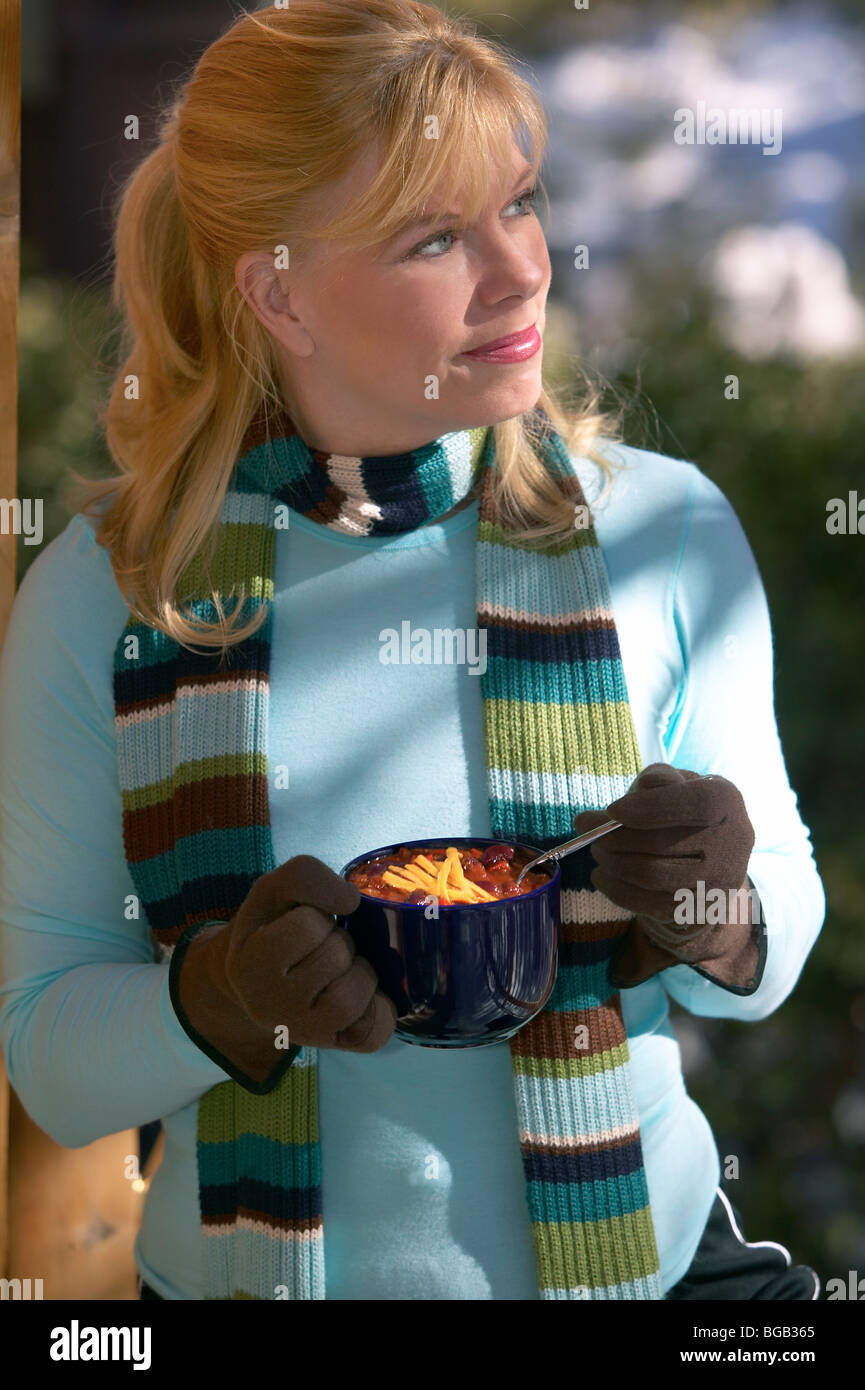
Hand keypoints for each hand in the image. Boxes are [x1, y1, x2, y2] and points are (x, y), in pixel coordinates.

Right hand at [169, 855, 396, 1090]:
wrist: (259, 980)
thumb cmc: (273, 926)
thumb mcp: (274, 890)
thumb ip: (305, 876)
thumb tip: (352, 901)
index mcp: (248, 964)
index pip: (310, 925)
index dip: (316, 914)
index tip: (303, 922)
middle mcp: (268, 1006)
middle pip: (337, 956)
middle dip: (339, 940)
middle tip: (322, 946)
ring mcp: (301, 1031)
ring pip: (353, 997)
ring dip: (360, 972)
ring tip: (341, 969)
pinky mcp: (333, 1046)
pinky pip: (374, 1032)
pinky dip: (380, 1009)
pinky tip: (364, 996)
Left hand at [572, 764, 756, 988]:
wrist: (705, 856)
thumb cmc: (678, 808)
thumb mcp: (672, 783)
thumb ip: (659, 778)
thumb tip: (645, 787)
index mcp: (726, 800)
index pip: (695, 804)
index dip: (651, 808)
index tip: (612, 810)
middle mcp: (734, 841)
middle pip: (663, 844)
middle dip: (613, 837)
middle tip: (586, 829)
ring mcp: (720, 880)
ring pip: (652, 875)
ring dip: (612, 863)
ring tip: (596, 850)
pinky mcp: (701, 908)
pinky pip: (650, 905)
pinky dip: (617, 890)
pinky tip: (601, 876)